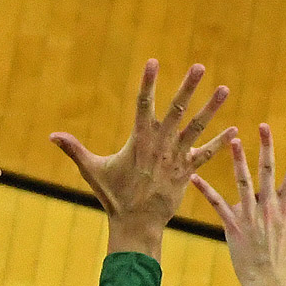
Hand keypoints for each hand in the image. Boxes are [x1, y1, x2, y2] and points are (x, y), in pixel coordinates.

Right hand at [49, 60, 236, 256]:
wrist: (136, 224)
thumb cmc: (113, 196)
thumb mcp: (92, 170)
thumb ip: (74, 149)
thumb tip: (51, 136)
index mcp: (139, 140)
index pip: (143, 104)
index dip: (147, 82)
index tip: (152, 62)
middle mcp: (160, 144)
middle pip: (176, 110)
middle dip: (188, 87)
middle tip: (199, 67)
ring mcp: (176, 158)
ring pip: (196, 128)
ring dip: (211, 108)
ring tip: (224, 89)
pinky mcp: (186, 172)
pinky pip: (206, 155)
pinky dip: (220, 143)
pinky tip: (234, 130)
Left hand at [191, 125, 285, 285]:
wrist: (270, 283)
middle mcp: (268, 208)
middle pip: (267, 172)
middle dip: (266, 147)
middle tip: (264, 126)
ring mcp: (250, 216)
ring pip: (243, 183)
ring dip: (238, 161)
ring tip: (233, 141)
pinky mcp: (233, 226)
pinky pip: (217, 204)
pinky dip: (205, 191)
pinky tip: (194, 177)